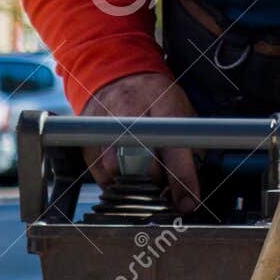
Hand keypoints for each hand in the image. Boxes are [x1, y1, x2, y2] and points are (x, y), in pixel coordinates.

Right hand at [82, 70, 200, 210]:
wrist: (118, 75)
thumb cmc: (155, 98)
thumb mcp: (180, 111)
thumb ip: (189, 146)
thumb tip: (190, 190)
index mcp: (163, 106)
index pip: (174, 150)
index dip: (182, 180)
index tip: (186, 204)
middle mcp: (131, 113)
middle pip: (144, 166)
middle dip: (157, 183)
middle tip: (162, 184)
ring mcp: (106, 127)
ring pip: (119, 174)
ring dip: (133, 184)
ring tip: (142, 174)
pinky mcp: (89, 139)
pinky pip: (101, 176)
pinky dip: (115, 182)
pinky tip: (124, 171)